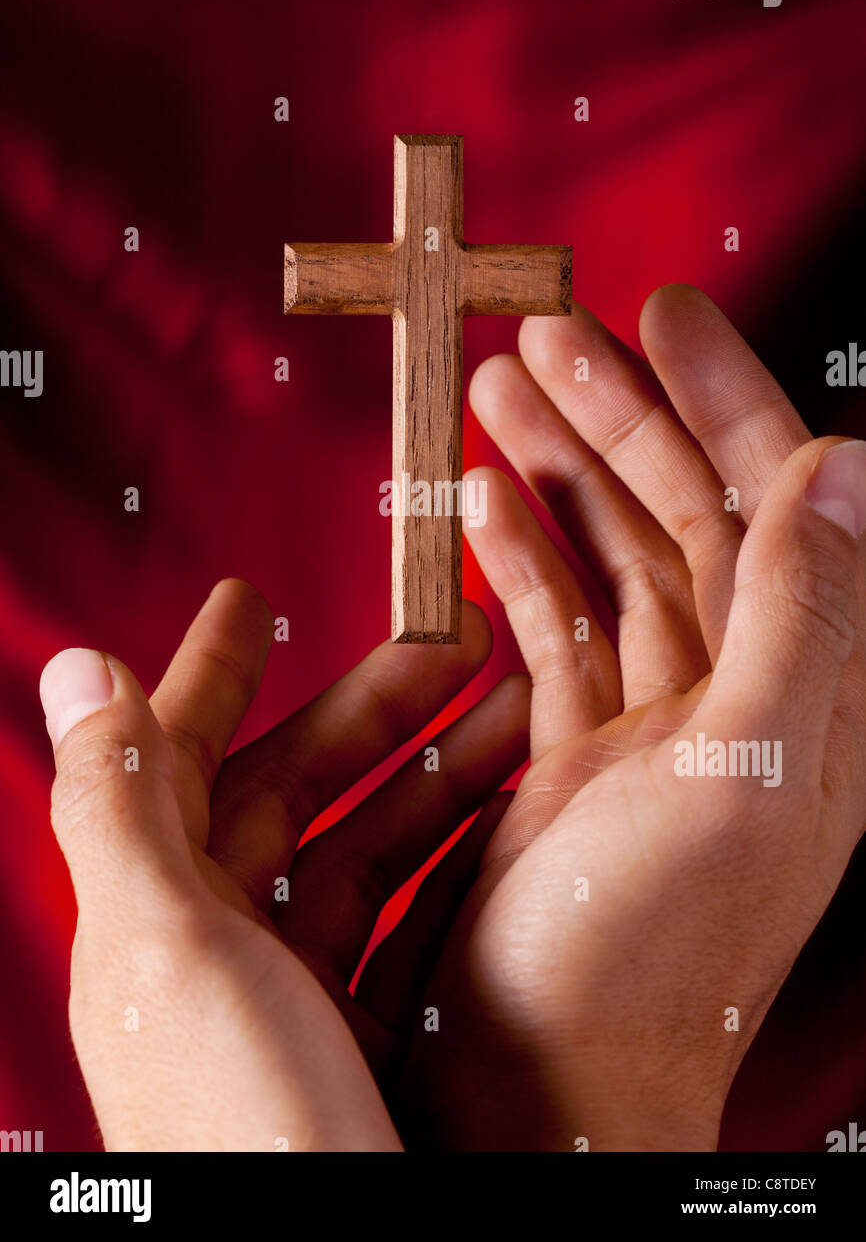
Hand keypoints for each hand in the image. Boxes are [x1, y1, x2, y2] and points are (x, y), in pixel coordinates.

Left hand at [43, 585, 527, 1149]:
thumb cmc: (247, 1131)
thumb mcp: (168, 953)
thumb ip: (120, 805)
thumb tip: (79, 669)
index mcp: (153, 921)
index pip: (176, 760)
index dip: (210, 672)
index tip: (252, 599)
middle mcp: (216, 954)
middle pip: (293, 794)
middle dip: (369, 711)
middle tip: (450, 643)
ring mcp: (294, 997)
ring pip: (364, 848)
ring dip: (435, 774)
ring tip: (517, 712)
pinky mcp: (366, 1040)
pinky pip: (410, 918)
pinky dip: (459, 860)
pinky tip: (509, 821)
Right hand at [400, 285, 865, 1150]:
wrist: (545, 1094)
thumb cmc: (644, 960)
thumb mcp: (740, 778)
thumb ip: (804, 617)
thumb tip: (851, 462)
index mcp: (806, 694)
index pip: (778, 506)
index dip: (729, 399)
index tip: (662, 309)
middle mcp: (742, 699)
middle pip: (686, 518)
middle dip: (619, 417)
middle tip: (542, 330)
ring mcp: (654, 727)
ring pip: (612, 563)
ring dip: (556, 474)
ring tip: (492, 390)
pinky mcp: (575, 760)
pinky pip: (556, 634)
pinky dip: (518, 564)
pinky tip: (479, 508)